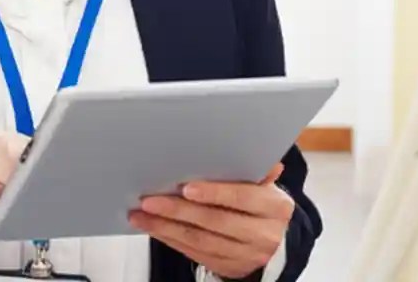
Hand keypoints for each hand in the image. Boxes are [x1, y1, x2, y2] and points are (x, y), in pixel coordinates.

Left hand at [129, 164, 294, 279]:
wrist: (276, 244)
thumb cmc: (261, 206)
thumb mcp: (264, 187)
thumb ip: (253, 171)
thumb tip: (251, 150)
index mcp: (274, 207)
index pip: (242, 198)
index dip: (214, 193)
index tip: (186, 188)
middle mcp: (263, 234)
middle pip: (216, 221)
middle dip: (178, 210)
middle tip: (149, 200)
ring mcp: (246, 254)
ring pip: (200, 241)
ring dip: (166, 227)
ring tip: (141, 215)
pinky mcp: (228, 266)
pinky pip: (195, 253)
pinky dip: (170, 239)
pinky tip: (153, 227)